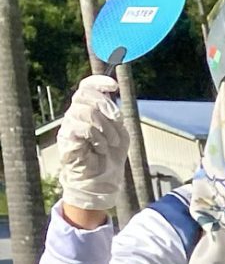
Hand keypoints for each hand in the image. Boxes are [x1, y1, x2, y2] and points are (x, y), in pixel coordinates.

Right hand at [56, 74, 129, 218]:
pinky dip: (97, 138)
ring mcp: (68, 127)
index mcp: (88, 111)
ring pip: (86, 111)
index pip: (85, 88)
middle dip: (107, 106)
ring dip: (106, 128)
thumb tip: (111, 96)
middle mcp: (75, 115)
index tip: (113, 85)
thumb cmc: (110, 157)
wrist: (102, 181)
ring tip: (111, 143)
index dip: (97, 82)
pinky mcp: (66, 140)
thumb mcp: (119, 131)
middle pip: (85, 95)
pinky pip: (82, 128)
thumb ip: (114, 114)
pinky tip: (100, 149)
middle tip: (117, 121)